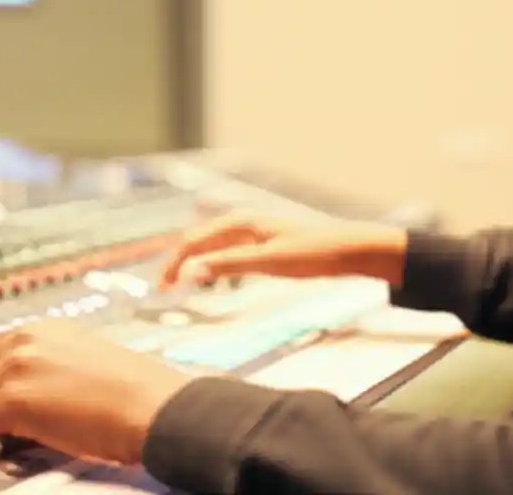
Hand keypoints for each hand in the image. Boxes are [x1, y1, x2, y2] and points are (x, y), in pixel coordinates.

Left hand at [0, 319, 192, 464]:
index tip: (0, 399)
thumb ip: (48, 362)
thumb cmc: (131, 391)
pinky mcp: (14, 398)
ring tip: (12, 430)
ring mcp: (16, 367)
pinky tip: (24, 436)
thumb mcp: (84, 357)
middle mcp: (23, 340)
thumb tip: (26, 386)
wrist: (149, 406)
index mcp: (41, 329)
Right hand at [160, 212, 408, 287]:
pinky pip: (227, 250)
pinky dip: (212, 263)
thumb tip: (192, 270)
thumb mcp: (270, 262)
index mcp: (241, 223)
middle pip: (198, 240)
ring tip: (180, 283)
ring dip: (193, 262)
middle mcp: (243, 222)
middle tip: (164, 289)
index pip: (193, 241)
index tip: (162, 288)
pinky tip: (214, 276)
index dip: (174, 264)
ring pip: (212, 245)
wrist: (350, 249)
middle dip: (178, 262)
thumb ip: (230, 265)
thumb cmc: (314, 253)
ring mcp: (254, 231)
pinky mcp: (264, 242)